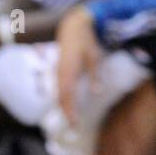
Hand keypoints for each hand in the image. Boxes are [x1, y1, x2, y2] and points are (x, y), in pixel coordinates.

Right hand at [55, 6, 102, 123]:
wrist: (73, 27)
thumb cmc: (86, 42)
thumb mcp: (95, 57)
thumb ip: (95, 75)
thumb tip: (97, 93)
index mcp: (68, 70)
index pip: (67, 95)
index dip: (69, 110)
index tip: (75, 122)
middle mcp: (60, 73)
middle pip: (61, 97)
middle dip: (66, 112)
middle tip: (74, 127)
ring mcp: (58, 71)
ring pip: (58, 94)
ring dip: (64, 107)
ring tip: (71, 120)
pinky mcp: (59, 70)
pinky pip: (59, 88)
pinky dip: (63, 99)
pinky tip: (67, 106)